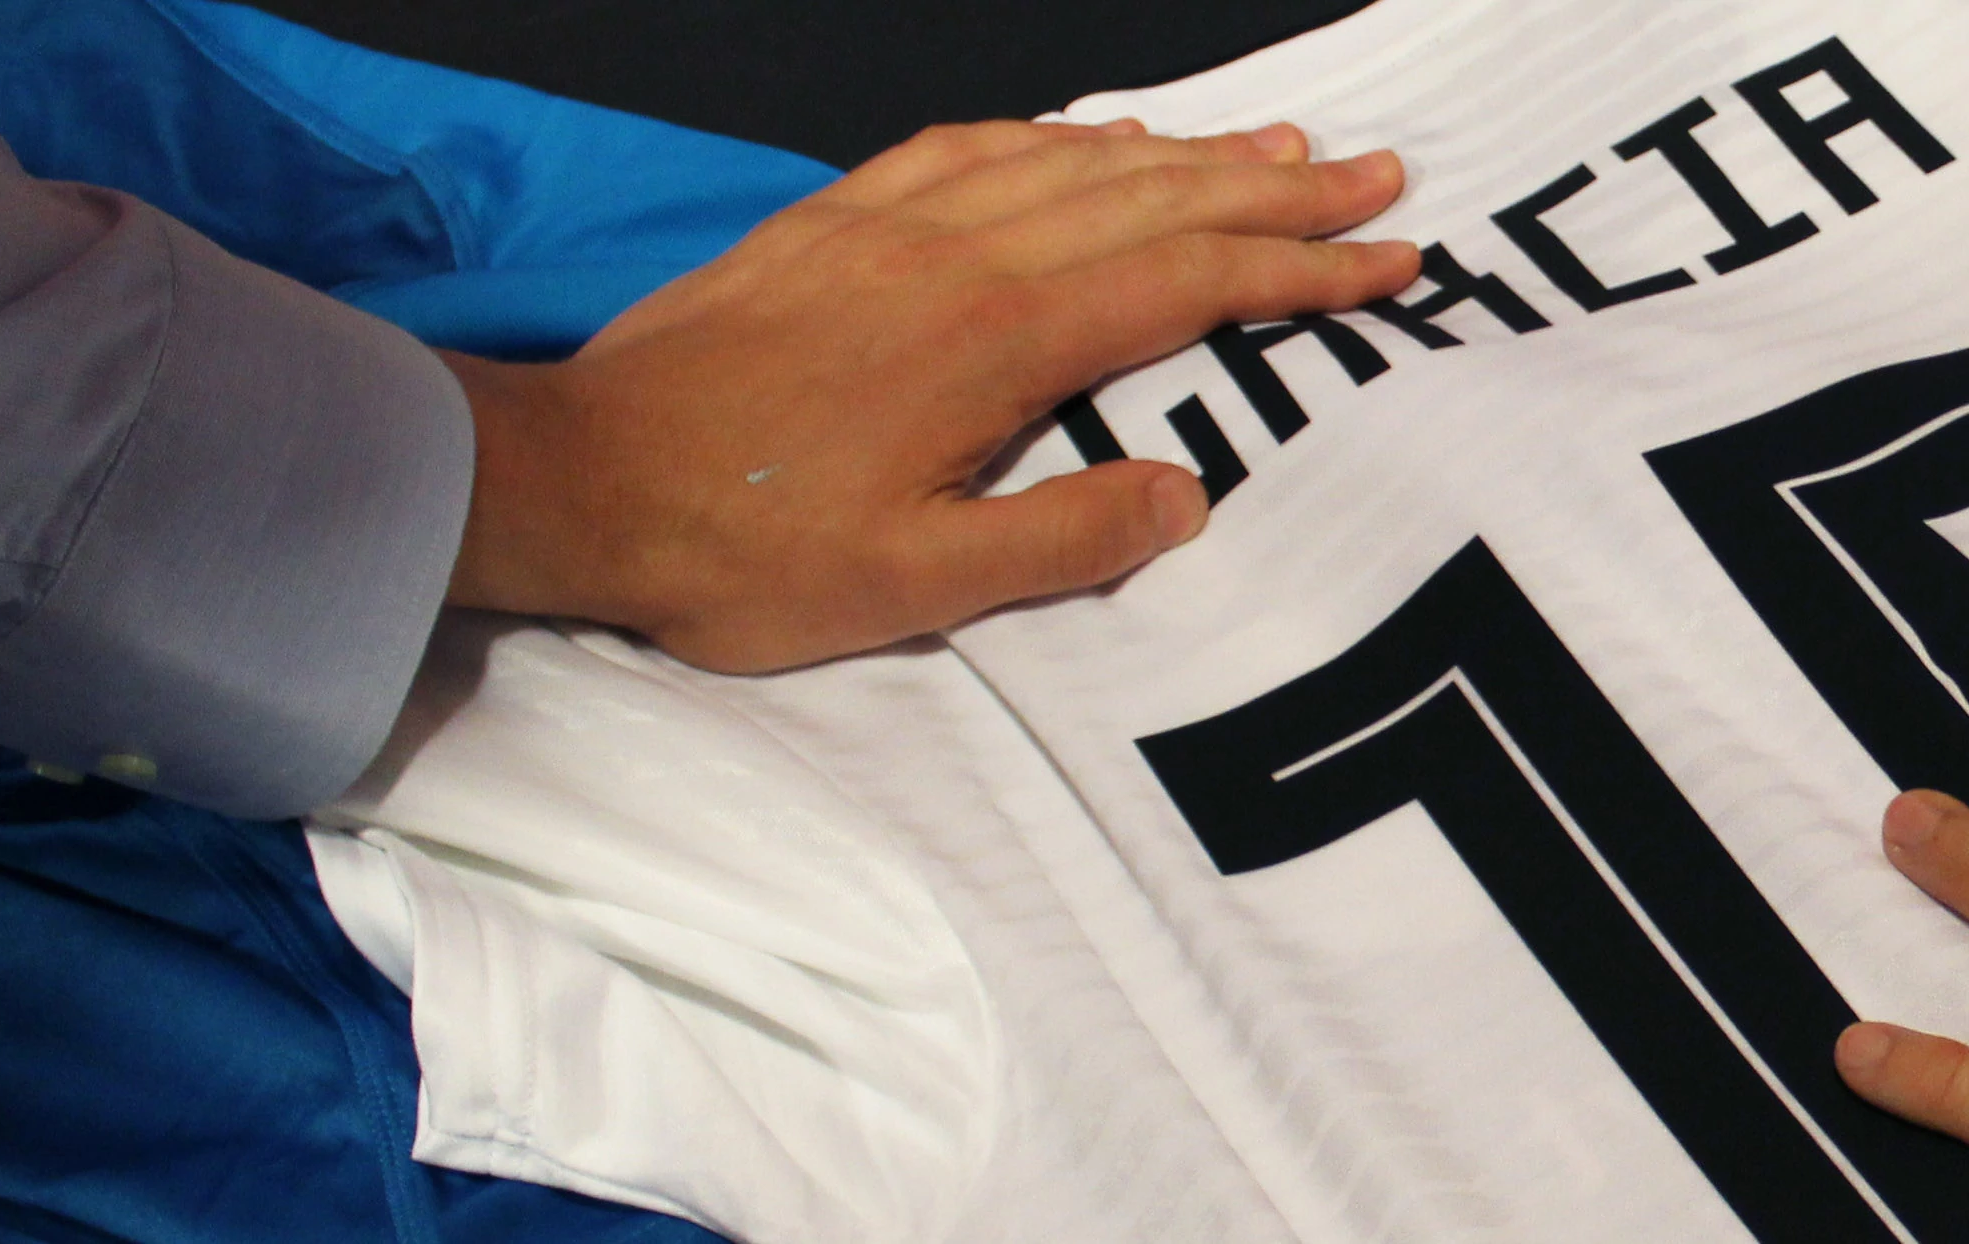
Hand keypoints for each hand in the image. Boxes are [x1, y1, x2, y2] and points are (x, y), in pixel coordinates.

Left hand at [443, 120, 1421, 671]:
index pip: (1185, 284)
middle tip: (1379, 175)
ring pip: (1072, 162)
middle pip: (1151, 200)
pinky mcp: (831, 221)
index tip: (1392, 263)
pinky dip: (1057, 135)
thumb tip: (1189, 496)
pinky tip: (1096, 135)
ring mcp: (889, 224)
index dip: (1300, 271)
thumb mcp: (911, 587)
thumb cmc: (741, 553)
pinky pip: (970, 148)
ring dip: (1188, 151)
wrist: (575, 479)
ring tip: (1278, 142)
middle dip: (1277, 191)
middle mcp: (957, 256)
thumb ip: (1060, 542)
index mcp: (994, 342)